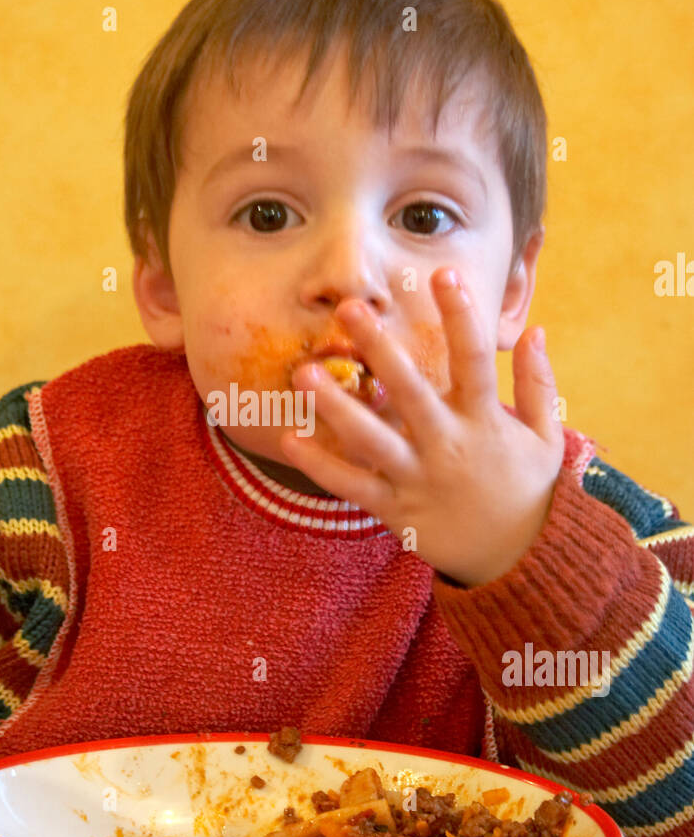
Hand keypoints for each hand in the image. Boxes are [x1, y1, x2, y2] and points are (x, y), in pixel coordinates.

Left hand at [281, 268, 565, 586]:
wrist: (520, 563)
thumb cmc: (529, 492)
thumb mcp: (547, 437)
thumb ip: (539, 383)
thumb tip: (536, 330)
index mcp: (485, 422)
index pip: (475, 359)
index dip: (461, 315)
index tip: (445, 274)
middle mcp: (448, 446)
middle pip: (410, 390)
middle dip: (380, 348)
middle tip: (350, 310)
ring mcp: (418, 479)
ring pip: (371, 439)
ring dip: (336, 405)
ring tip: (304, 373)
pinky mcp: (396, 511)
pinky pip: (352, 486)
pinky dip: (320, 465)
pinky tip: (289, 439)